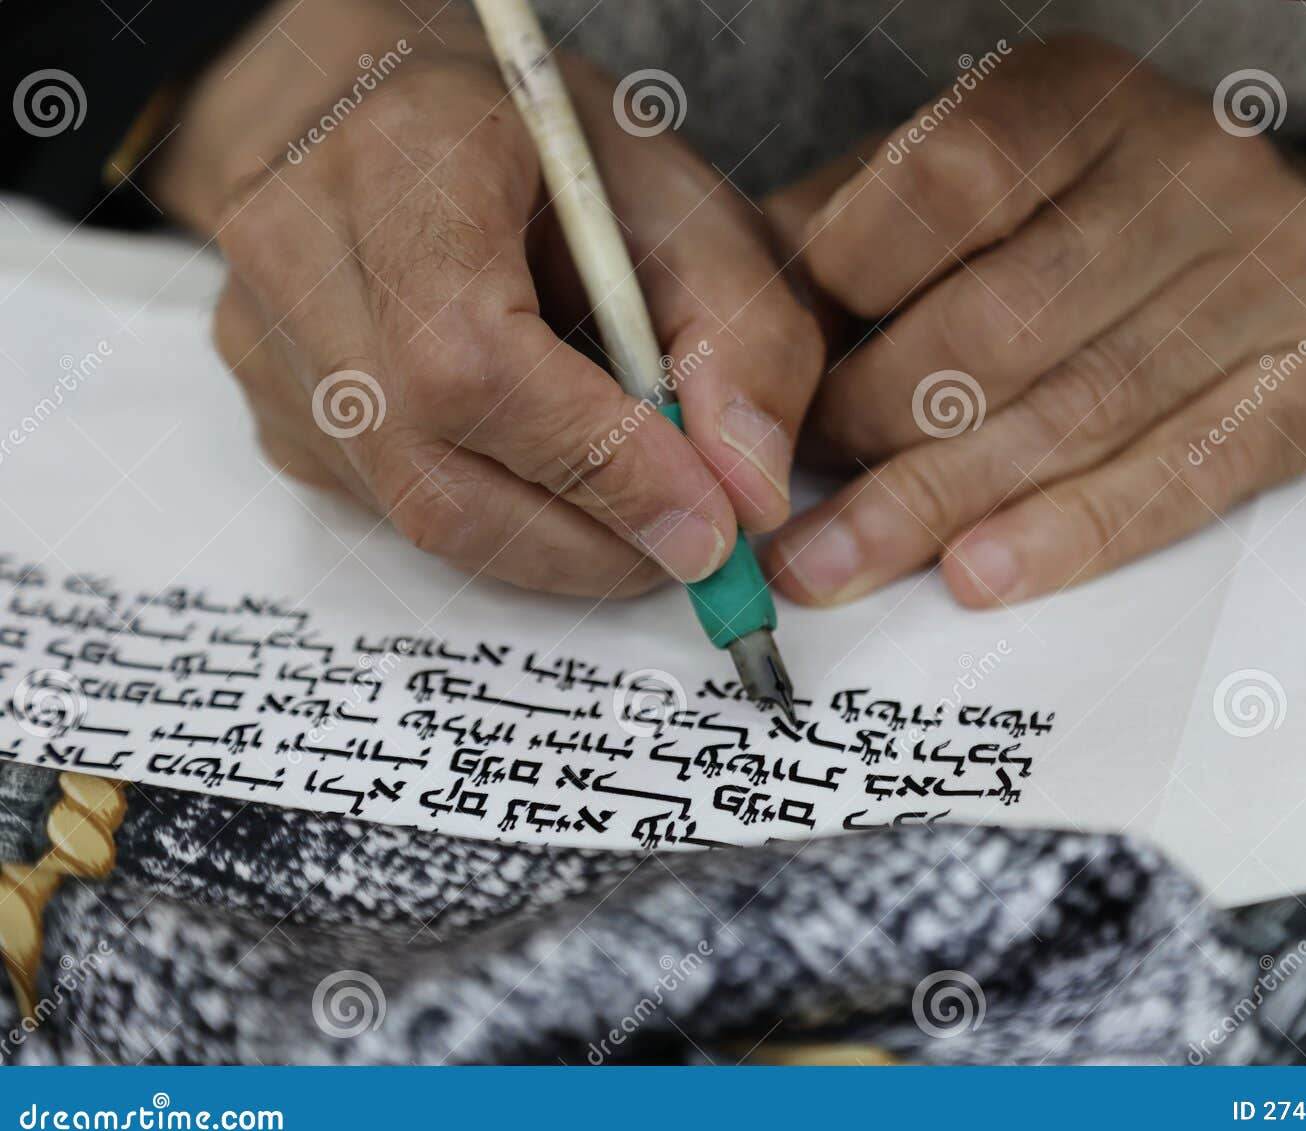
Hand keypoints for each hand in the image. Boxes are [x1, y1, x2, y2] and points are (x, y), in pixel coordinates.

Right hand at [152, 0, 820, 596]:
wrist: (401, 122)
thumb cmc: (548, 153)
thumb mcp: (686, 203)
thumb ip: (743, 336)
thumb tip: (748, 497)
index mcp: (401, 161)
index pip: (471, 359)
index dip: (600, 461)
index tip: (709, 522)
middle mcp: (297, 256)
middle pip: (435, 468)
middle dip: (594, 536)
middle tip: (696, 543)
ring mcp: (269, 349)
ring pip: (419, 515)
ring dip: (560, 545)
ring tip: (641, 510)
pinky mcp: (278, 420)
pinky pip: (399, 519)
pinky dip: (507, 525)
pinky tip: (556, 476)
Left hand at [763, 36, 1305, 607]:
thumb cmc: (1096, 213)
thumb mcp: (979, 175)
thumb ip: (856, 230)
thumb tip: (731, 331)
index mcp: (1078, 99)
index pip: (950, 177)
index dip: (849, 282)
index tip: (781, 371)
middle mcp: (1182, 172)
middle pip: (999, 322)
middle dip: (874, 423)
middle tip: (789, 497)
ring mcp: (1264, 276)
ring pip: (1074, 412)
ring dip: (934, 504)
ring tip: (833, 567)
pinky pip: (1180, 476)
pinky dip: (1067, 535)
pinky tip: (975, 575)